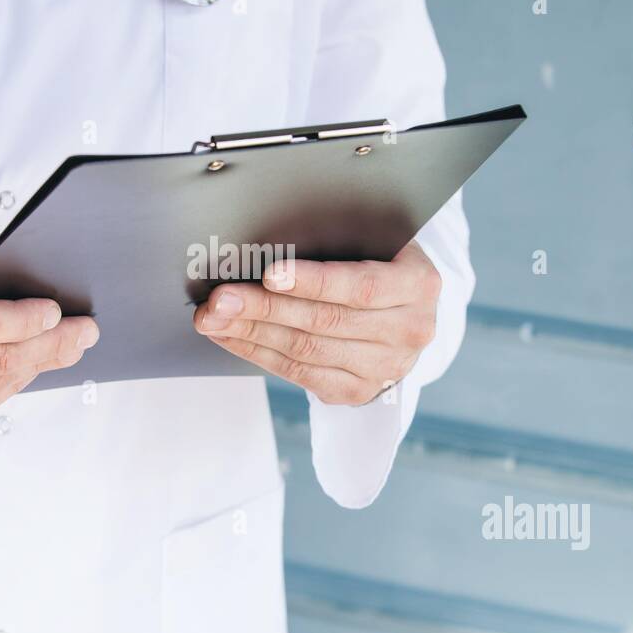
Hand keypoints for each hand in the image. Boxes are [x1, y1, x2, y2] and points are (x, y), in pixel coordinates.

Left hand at [193, 241, 440, 405]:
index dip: (312, 281)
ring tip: (213, 316)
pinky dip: (257, 353)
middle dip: (263, 308)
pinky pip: (299, 374)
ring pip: (306, 351)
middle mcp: (409, 331)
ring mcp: (385, 368)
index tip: (268, 274)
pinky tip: (231, 336)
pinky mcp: (357, 391)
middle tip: (220, 298)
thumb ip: (338, 241)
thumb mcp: (376, 240)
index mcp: (419, 285)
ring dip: (250, 332)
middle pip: (324, 322)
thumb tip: (267, 242)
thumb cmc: (379, 261)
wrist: (405, 310)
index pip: (360, 286)